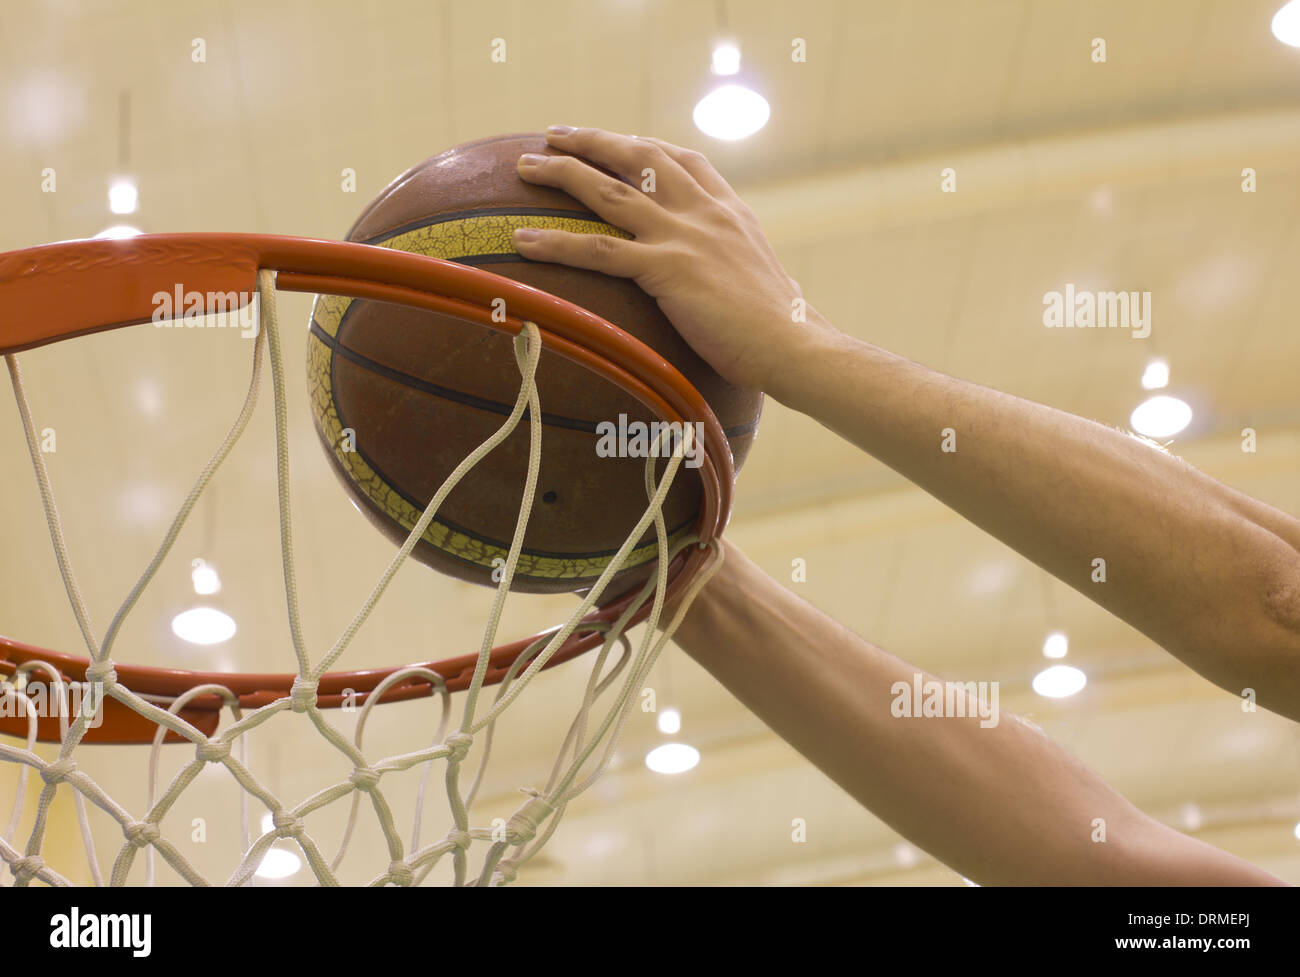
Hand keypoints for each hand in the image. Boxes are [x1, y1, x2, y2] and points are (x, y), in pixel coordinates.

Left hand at [513, 126, 829, 392]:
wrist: (795, 344)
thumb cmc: (785, 329)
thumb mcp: (769, 283)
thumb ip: (747, 272)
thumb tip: (758, 290)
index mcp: (730, 211)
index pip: (683, 159)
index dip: (644, 146)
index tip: (616, 140)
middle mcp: (704, 212)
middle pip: (640, 157)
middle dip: (593, 141)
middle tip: (555, 134)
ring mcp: (684, 236)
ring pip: (610, 192)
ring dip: (563, 173)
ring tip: (525, 167)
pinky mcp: (667, 269)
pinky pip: (598, 251)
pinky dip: (556, 243)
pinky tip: (522, 240)